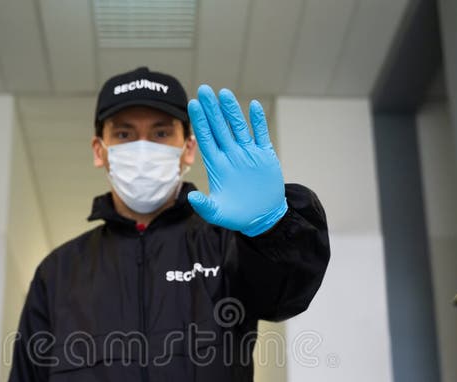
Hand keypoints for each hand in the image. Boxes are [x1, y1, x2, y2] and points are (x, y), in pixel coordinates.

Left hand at [186, 84, 288, 236]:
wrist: (263, 217)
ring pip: (238, 127)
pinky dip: (258, 121)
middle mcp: (230, 155)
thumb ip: (204, 206)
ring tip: (223, 93)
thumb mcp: (218, 214)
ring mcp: (248, 153)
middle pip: (220, 127)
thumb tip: (191, 197)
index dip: (200, 122)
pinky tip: (253, 106)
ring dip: (232, 110)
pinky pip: (261, 134)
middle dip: (212, 109)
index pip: (206, 138)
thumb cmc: (237, 215)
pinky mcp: (264, 155)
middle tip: (204, 89)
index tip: (193, 104)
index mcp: (217, 165)